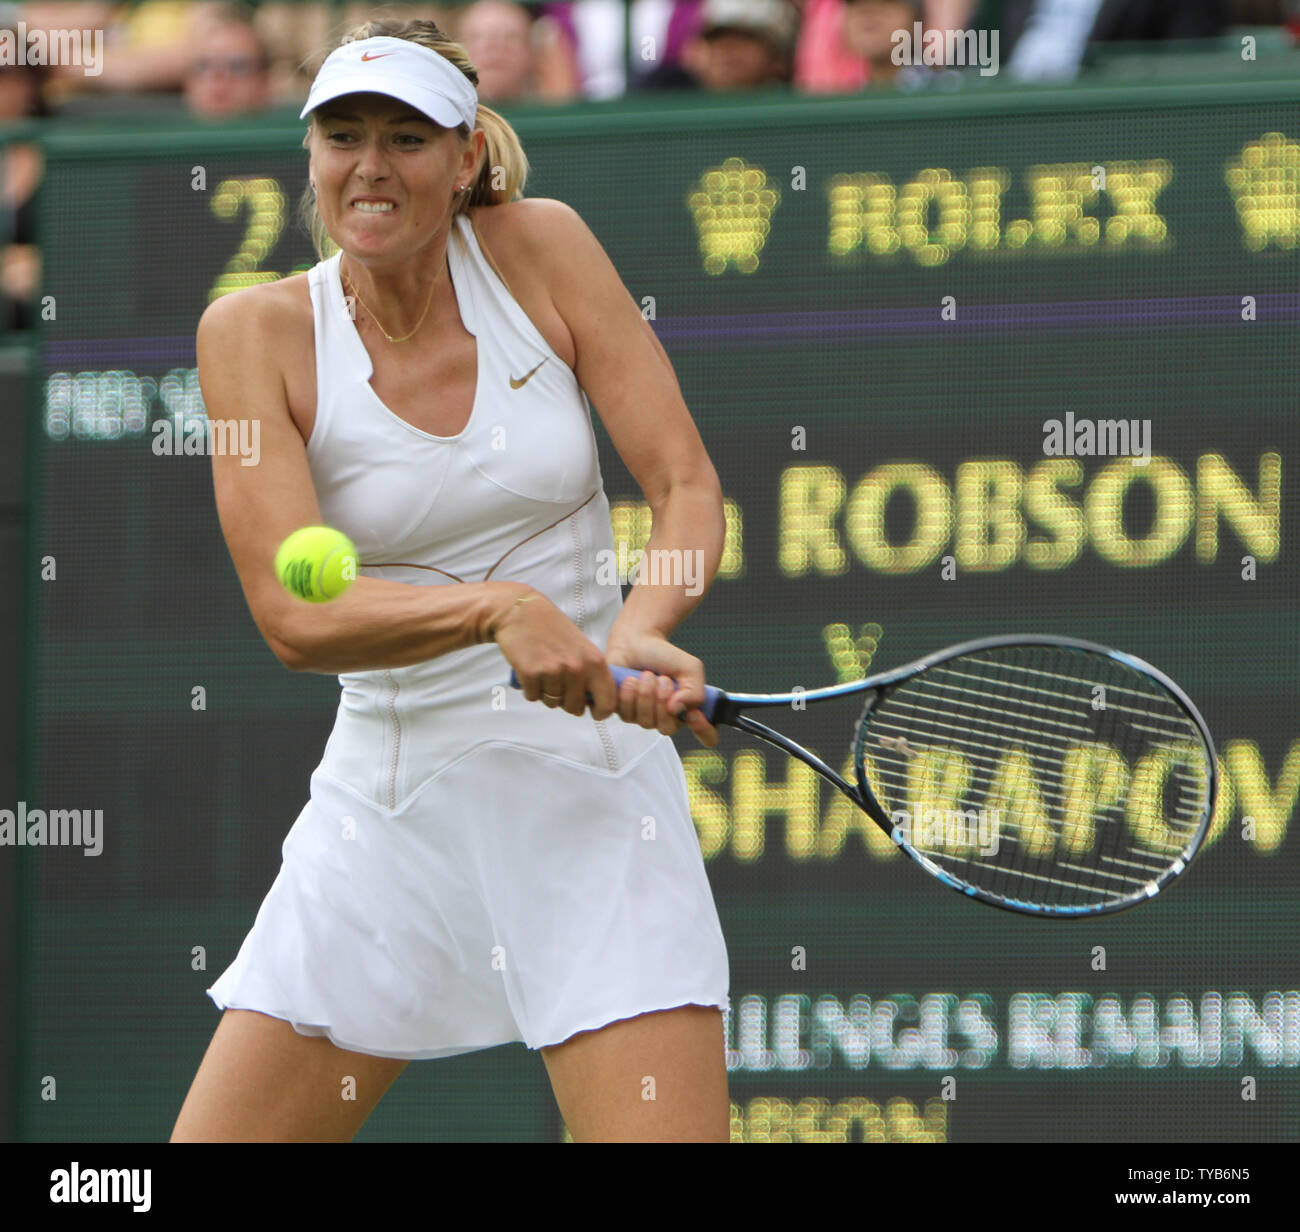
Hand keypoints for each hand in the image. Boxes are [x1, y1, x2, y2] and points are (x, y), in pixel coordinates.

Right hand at [492, 589, 617, 719]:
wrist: (520, 612)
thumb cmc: (552, 629)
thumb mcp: (582, 648)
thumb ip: (591, 674)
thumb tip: (590, 705)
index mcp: (595, 662)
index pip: (607, 703)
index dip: (600, 712)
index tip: (591, 710)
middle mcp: (577, 668)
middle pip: (575, 708)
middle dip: (566, 701)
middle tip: (558, 682)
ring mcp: (554, 672)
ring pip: (552, 703)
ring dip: (546, 694)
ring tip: (543, 671)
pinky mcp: (531, 674)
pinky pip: (533, 697)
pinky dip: (530, 688)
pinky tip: (530, 669)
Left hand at [605, 632, 718, 747]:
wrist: (637, 642)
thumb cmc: (665, 656)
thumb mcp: (690, 668)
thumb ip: (694, 691)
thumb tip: (677, 709)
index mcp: (689, 710)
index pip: (707, 736)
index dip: (704, 730)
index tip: (694, 714)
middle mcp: (667, 718)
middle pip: (668, 728)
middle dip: (664, 701)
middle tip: (663, 679)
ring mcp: (643, 717)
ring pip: (645, 721)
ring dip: (646, 694)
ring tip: (646, 675)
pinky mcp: (623, 711)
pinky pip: (626, 714)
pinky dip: (629, 694)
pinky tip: (630, 680)